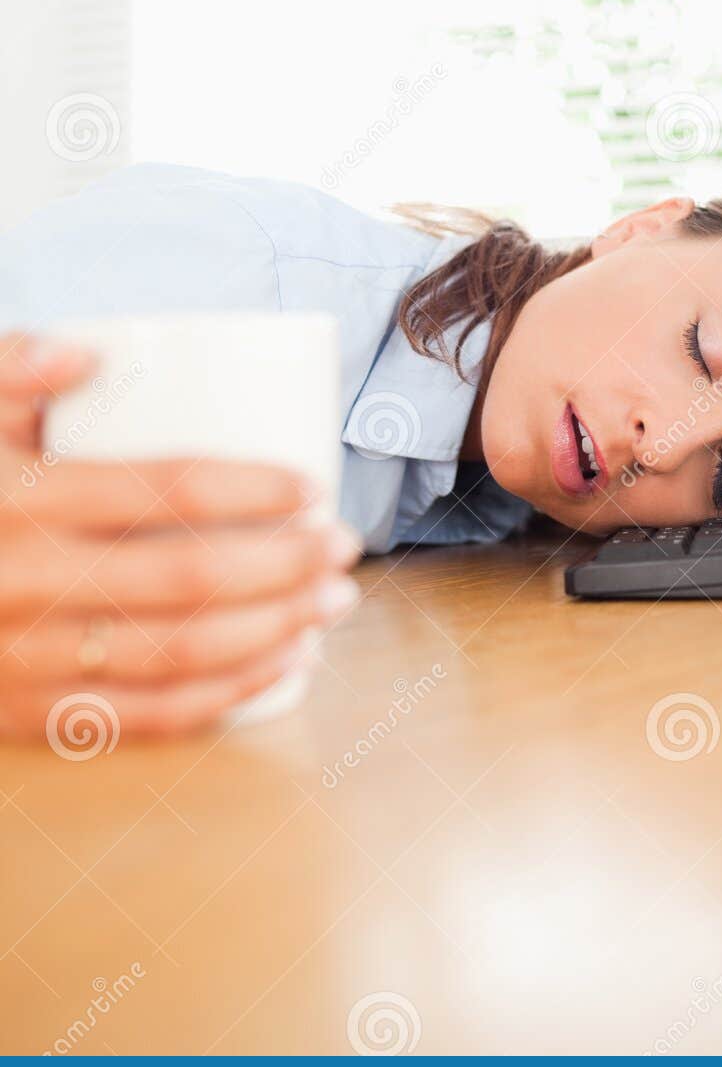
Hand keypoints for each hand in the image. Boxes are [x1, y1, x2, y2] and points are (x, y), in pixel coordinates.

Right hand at [0, 333, 361, 739]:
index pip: (161, 490)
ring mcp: (31, 659)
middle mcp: (29, 582)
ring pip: (180, 652)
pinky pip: (146, 715)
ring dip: (273, 630)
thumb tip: (86, 351)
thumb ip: (10, 371)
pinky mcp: (33, 716)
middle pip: (189, 577)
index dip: (248, 488)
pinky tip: (281, 665)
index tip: (308, 485)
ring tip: (328, 604)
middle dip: (285, 564)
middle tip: (343, 546)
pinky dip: (226, 695)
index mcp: (22, 498)